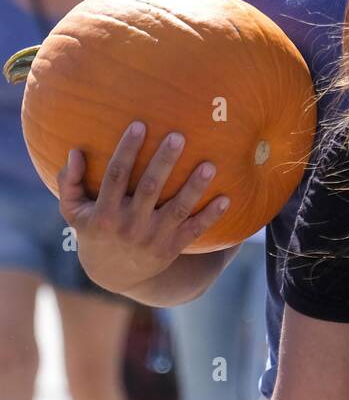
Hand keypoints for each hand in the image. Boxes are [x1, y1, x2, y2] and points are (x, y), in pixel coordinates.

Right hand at [57, 122, 229, 293]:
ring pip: (177, 210)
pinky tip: (226, 198)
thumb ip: (69, 182)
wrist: (113, 274)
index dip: (127, 150)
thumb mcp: (73, 212)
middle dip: (164, 162)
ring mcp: (153, 238)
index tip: (139, 125)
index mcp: (105, 213)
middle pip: (150, 189)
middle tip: (178, 136)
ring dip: (194, 188)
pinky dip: (210, 216)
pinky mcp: (171, 248)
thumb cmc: (94, 231)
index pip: (116, 176)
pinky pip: (194, 231)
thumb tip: (74, 152)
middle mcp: (130, 225)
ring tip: (210, 166)